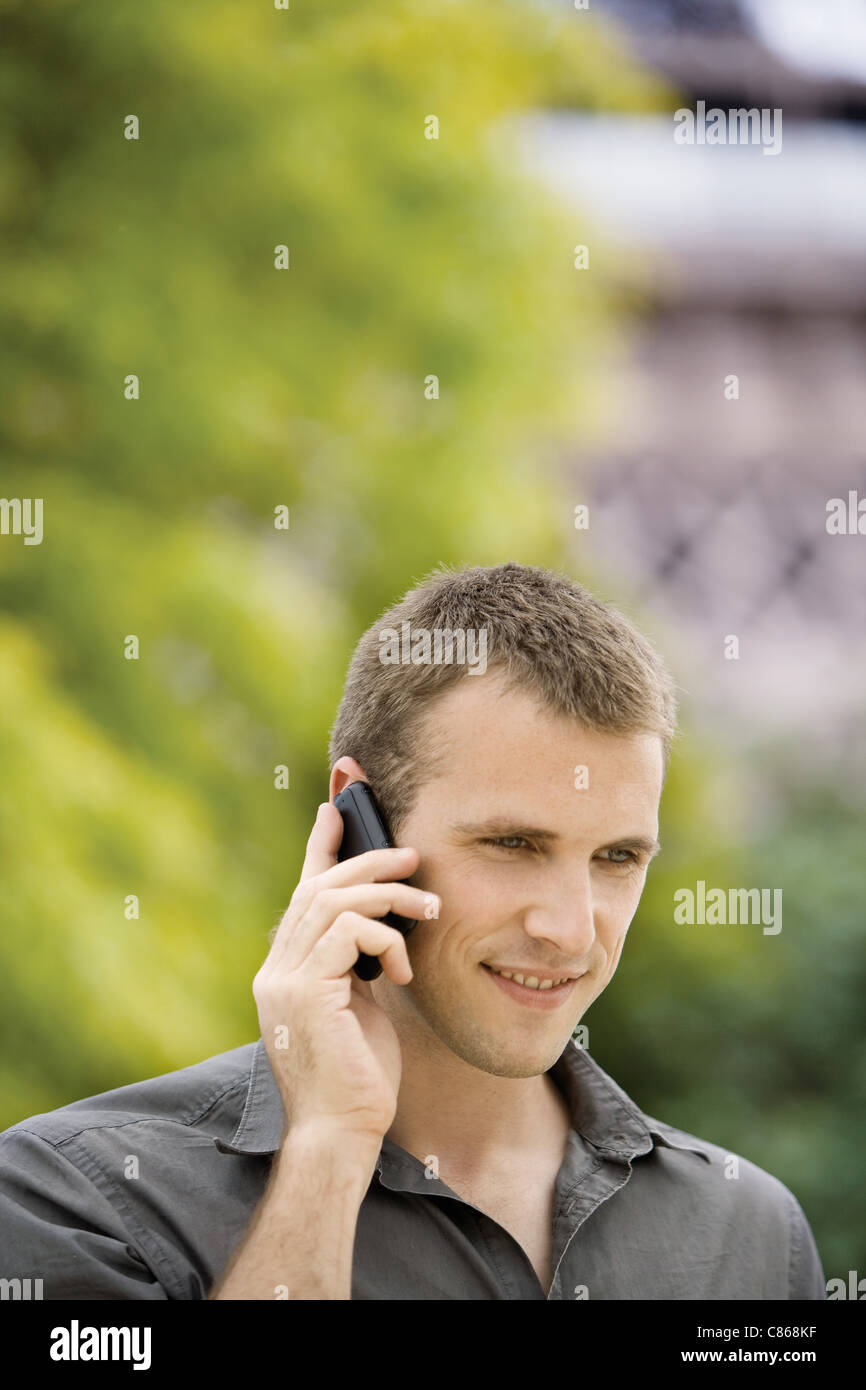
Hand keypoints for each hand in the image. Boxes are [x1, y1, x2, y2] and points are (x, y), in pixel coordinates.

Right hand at [253, 801, 438, 1147]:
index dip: (319, 849)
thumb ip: (357, 966)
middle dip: (366, 861)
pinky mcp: (304, 993)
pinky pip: (346, 933)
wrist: (341, 1135)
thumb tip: (380, 929)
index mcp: (285, 971)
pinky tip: (403, 967)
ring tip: (428, 905)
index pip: (301, 895)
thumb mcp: (359, 1008)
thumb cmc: (359, 1078)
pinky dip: (384, 938)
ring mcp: (283, 980)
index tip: (335, 810)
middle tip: (411, 854)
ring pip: (333, 902)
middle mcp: (275, 970)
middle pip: (318, 888)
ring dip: (388, 895)